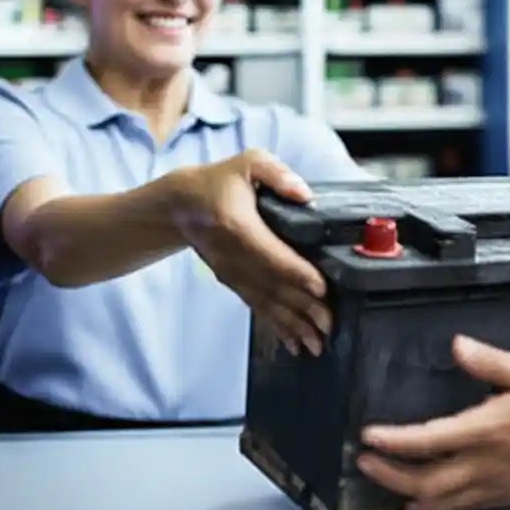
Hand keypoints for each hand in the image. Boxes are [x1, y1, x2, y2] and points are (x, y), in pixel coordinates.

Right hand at [172, 149, 329, 355]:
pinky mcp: (232, 282)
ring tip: (316, 345)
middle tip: (329, 326)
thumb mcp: (249, 163)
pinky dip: (276, 326)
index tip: (321, 289)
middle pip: (272, 286)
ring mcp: (231, 273)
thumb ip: (278, 174)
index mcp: (237, 225)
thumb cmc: (220, 181)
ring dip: (292, 326)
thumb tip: (304, 194)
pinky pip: (257, 306)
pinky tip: (294, 343)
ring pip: (265, 303)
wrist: (181, 204)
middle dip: (302, 309)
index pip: (270, 253)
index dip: (296, 272)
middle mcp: (233, 256)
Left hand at [356, 335, 509, 509]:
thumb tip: (456, 345)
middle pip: (426, 482)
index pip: (428, 441)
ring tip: (386, 484)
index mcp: (488, 429)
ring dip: (409, 494)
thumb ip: (487, 362)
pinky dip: (439, 506)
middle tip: (365, 462)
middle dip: (390, 475)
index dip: (394, 442)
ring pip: (443, 500)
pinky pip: (465, 506)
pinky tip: (426, 503)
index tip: (367, 436)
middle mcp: (488, 463)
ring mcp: (499, 483)